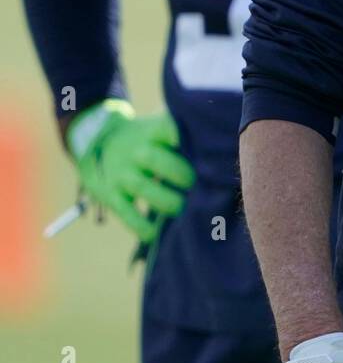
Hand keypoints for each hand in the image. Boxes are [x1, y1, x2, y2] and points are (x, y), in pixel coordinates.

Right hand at [67, 99, 195, 241]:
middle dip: (182, 175)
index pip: (169, 130)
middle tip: (195, 185)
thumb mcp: (160, 128)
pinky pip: (126, 213)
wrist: (97, 140)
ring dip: (167, 202)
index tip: (200, 149)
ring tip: (182, 209)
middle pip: (157, 160)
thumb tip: (223, 150)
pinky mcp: (111, 195)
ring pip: (143, 188)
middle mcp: (136, 151)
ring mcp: (122, 174)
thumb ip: (186, 135)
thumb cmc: (147, 139)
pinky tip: (154, 234)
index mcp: (153, 132)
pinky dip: (141, 227)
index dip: (183, 137)